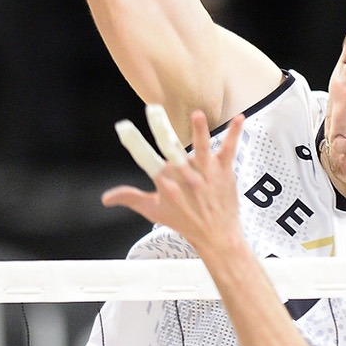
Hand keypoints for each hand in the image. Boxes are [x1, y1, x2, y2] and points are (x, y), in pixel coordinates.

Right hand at [102, 108, 248, 260]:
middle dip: (162, 130)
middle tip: (153, 110)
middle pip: (171, 149)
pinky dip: (234, 134)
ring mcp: (205, 172)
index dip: (134, 142)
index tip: (123, 126)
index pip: (145, 158)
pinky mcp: (224, 171)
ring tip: (197, 115)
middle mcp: (184, 176)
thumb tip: (105, 197)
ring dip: (200, 132)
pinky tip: (240, 118)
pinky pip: (229, 149)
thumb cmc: (184, 222)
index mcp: (166, 181)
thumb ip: (129, 198)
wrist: (215, 235)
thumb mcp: (153, 210)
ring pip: (202, 148)